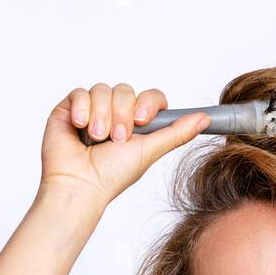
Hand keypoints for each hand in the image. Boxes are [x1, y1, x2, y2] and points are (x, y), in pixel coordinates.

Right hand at [38, 82, 211, 204]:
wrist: (80, 184)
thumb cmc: (112, 175)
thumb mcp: (150, 152)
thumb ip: (177, 133)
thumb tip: (204, 118)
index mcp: (137, 124)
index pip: (150, 97)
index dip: (148, 103)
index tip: (142, 120)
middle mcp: (116, 114)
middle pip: (126, 91)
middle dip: (122, 115)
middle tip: (116, 139)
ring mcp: (93, 110)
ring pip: (103, 90)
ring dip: (102, 115)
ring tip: (96, 138)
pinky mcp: (70, 108)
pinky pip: (80, 92)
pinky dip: (82, 108)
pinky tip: (81, 127)